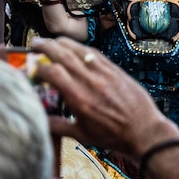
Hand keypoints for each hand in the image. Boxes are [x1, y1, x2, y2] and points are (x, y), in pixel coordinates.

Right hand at [32, 37, 178, 157]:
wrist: (144, 132)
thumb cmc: (113, 136)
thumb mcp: (81, 135)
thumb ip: (58, 126)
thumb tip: (40, 120)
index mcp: (79, 99)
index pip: (52, 72)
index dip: (39, 68)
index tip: (34, 71)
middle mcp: (90, 82)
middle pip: (62, 54)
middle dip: (46, 46)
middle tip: (35, 44)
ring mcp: (104, 73)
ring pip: (78, 49)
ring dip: (62, 43)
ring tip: (52, 41)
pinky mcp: (115, 70)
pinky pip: (94, 53)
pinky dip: (81, 48)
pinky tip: (75, 48)